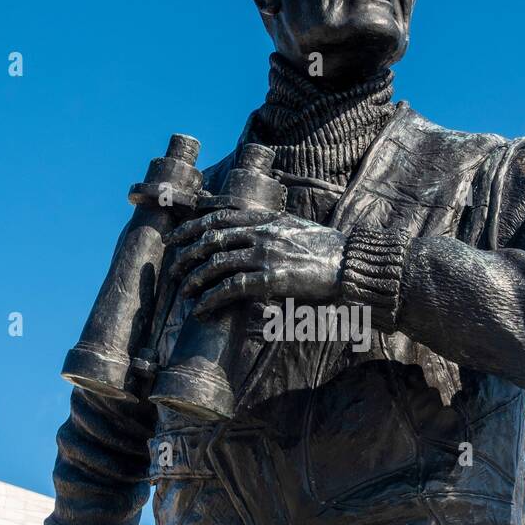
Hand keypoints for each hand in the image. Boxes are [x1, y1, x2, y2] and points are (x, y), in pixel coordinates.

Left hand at [169, 208, 345, 316]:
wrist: (351, 264)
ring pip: (217, 263)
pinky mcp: (272, 278)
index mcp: (267, 219)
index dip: (192, 226)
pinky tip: (201, 309)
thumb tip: (251, 235)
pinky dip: (211, 299)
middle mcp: (263, 232)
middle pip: (212, 238)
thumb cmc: (326, 250)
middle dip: (187, 254)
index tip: (176, 237)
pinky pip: (231, 288)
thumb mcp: (295, 229)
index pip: (220, 216)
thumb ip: (271, 229)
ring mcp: (266, 254)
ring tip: (184, 291)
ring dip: (195, 279)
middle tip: (173, 269)